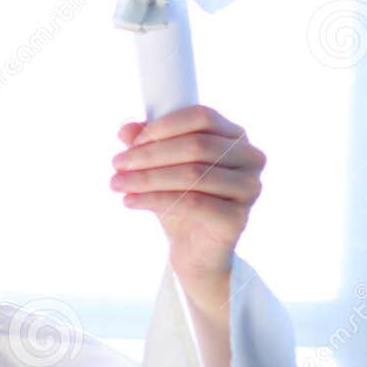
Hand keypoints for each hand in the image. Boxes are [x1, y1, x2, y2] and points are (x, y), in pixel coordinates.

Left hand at [109, 103, 264, 301]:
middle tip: (116, 164)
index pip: (202, 116)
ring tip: (117, 184)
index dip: (163, 127)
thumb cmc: (179, 199)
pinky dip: (155, 200)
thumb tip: (126, 129)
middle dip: (149, 154)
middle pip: (196, 146)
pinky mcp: (238, 218)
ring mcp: (249, 188)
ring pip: (192, 174)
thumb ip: (147, 143)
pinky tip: (129, 201)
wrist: (193, 249)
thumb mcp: (159, 168)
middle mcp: (250, 158)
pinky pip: (192, 202)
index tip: (130, 143)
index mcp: (235, 136)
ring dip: (147, 178)